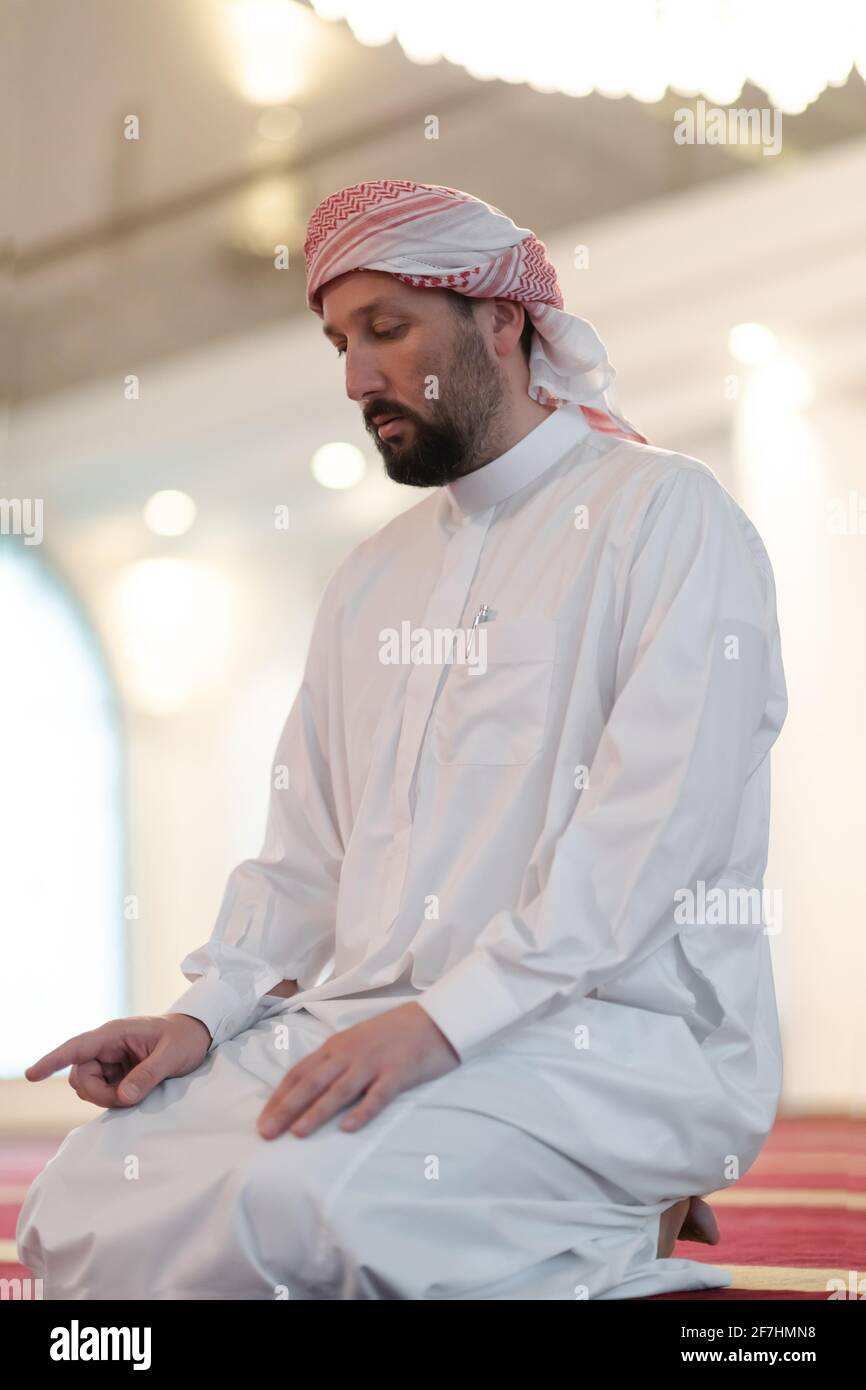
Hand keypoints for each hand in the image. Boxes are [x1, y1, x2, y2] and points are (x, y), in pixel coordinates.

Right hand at [24, 1014, 211, 1107]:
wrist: (199, 1034)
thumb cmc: (186, 1038)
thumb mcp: (173, 1055)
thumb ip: (149, 1074)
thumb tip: (123, 1096)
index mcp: (116, 1033)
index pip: (77, 1047)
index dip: (53, 1060)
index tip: (32, 1075)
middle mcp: (107, 1045)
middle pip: (81, 1075)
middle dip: (98, 1093)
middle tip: (127, 1100)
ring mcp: (111, 1059)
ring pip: (89, 1086)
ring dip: (106, 1097)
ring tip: (136, 1094)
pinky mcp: (117, 1072)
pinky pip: (103, 1090)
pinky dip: (114, 1098)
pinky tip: (134, 1094)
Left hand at [257, 1002, 458, 1139]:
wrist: (434, 1018)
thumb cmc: (394, 1032)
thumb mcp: (358, 1041)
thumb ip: (335, 1060)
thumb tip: (309, 1087)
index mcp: (337, 1045)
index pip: (300, 1072)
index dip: (280, 1097)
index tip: (263, 1119)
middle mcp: (350, 1053)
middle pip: (312, 1082)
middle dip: (287, 1108)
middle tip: (267, 1132)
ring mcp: (374, 1062)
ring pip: (339, 1090)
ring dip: (317, 1112)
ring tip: (297, 1133)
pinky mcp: (398, 1072)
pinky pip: (378, 1095)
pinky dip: (362, 1112)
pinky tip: (349, 1128)